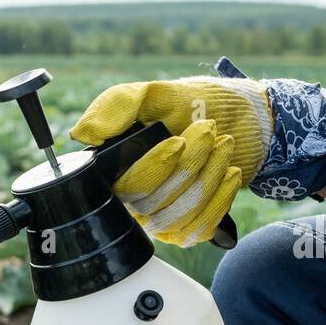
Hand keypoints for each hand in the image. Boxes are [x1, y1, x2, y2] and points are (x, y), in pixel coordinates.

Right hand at [71, 70, 325, 244]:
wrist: (241, 121)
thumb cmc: (195, 105)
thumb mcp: (157, 94)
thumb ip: (119, 104)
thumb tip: (84, 133)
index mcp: (116, 170)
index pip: (123, 187)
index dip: (152, 168)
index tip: (178, 141)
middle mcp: (132, 201)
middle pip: (153, 204)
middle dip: (188, 166)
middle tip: (209, 131)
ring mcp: (158, 219)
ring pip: (178, 216)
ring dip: (208, 178)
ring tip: (224, 145)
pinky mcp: (185, 230)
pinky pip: (198, 229)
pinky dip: (220, 198)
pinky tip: (230, 173)